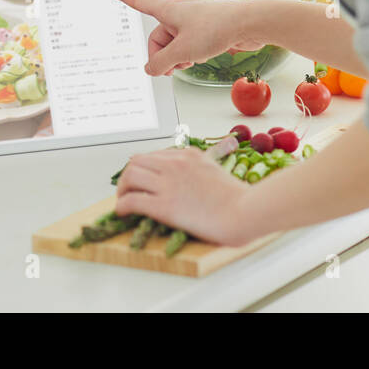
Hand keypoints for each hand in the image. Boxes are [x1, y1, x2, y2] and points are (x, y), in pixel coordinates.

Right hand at [109, 0, 267, 76]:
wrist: (250, 24)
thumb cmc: (218, 28)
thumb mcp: (182, 51)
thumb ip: (161, 62)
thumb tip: (151, 69)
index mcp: (168, 10)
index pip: (140, 1)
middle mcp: (179, 14)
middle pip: (158, 38)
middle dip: (162, 56)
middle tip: (170, 69)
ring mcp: (193, 23)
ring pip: (174, 45)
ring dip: (178, 58)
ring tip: (190, 61)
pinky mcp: (206, 31)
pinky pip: (188, 47)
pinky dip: (190, 56)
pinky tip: (201, 58)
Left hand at [114, 147, 255, 246]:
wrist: (246, 211)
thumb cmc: (239, 198)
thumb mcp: (218, 170)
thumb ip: (204, 166)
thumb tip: (199, 172)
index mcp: (189, 155)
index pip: (155, 155)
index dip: (144, 169)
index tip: (142, 180)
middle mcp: (175, 164)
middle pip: (136, 161)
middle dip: (128, 176)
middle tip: (128, 190)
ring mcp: (169, 183)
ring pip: (129, 176)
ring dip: (122, 189)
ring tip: (124, 201)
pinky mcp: (164, 205)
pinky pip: (131, 200)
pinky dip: (122, 206)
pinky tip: (123, 213)